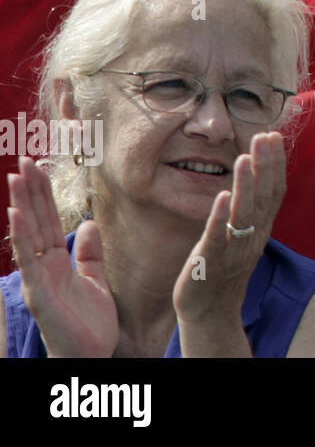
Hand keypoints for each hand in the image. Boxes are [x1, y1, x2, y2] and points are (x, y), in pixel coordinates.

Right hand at [8, 157, 117, 356]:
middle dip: (30, 191)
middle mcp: (43, 267)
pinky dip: (22, 237)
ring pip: (28, 236)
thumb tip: (87, 224)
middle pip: (36, 222)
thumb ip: (90, 254)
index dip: (44, 195)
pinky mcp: (39, 293)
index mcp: (56, 262)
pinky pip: (29, 261)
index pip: (48, 220)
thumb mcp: (95, 280)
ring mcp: (38, 279)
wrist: (90, 356)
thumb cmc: (89, 324)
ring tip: (16, 178)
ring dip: (23, 206)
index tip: (39, 167)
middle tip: (24, 160)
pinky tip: (17, 215)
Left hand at [172, 133, 285, 332]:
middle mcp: (253, 237)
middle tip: (265, 136)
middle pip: (264, 198)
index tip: (274, 135)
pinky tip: (222, 196)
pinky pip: (218, 238)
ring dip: (246, 185)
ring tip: (244, 158)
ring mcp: (233, 250)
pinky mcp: (209, 263)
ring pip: (244, 214)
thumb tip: (259, 174)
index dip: (276, 163)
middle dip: (265, 165)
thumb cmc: (225, 267)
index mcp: (261, 228)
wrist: (211, 312)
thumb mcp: (246, 234)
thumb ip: (253, 206)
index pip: (275, 191)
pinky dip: (221, 217)